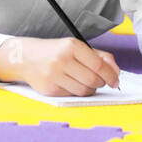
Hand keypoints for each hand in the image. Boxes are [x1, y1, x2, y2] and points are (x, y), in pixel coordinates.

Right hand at [0, 37, 119, 95]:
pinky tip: (72, 84)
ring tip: (86, 82)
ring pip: (84, 90)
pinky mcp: (49, 89)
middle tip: (101, 81)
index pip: (98, 65)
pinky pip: (72, 95)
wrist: (25, 57)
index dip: (111, 75)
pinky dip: (76, 92)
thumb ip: (98, 56)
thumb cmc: (55, 52)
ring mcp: (54, 76)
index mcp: (71, 46)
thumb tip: (116, 72)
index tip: (116, 80)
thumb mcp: (76, 47)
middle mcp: (62, 60)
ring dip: (90, 89)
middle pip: (93, 80)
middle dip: (101, 83)